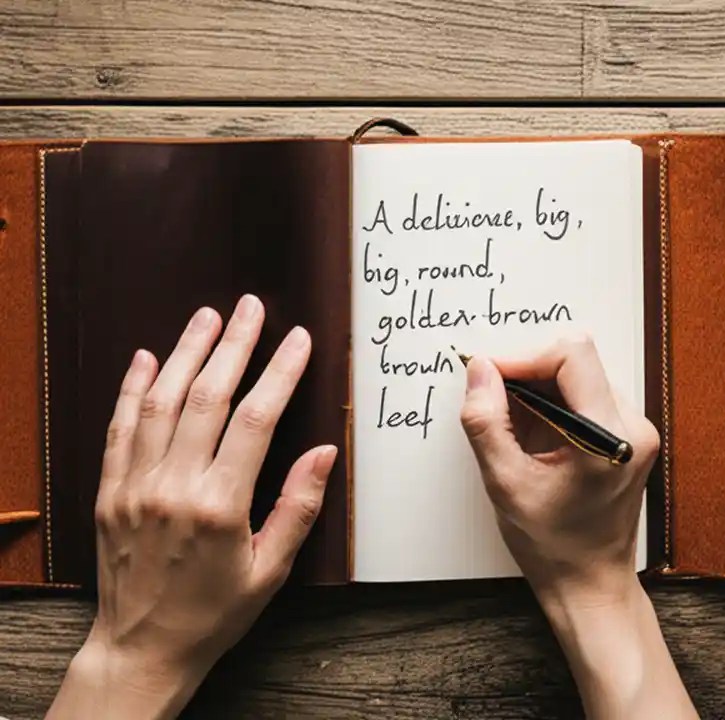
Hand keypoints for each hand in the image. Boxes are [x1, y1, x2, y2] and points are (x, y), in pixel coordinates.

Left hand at [48, 295, 336, 719]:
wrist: (142, 648)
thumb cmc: (214, 614)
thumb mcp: (270, 570)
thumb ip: (298, 507)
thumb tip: (324, 452)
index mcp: (219, 505)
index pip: (255, 419)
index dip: (279, 372)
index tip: (298, 339)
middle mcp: (173, 486)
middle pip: (206, 396)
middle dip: (233, 345)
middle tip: (252, 307)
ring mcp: (135, 486)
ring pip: (160, 402)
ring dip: (184, 352)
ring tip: (206, 316)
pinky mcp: (109, 492)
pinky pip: (119, 428)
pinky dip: (131, 389)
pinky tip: (145, 358)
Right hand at [460, 335, 696, 719]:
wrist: (591, 584)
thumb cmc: (553, 546)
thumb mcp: (505, 484)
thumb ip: (487, 422)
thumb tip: (478, 370)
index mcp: (609, 437)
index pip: (572, 355)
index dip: (522, 357)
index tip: (486, 375)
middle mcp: (633, 425)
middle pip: (576, 361)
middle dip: (527, 371)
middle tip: (492, 399)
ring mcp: (636, 429)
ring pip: (580, 375)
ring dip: (538, 388)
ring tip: (510, 423)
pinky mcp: (629, 435)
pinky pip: (587, 396)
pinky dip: (553, 402)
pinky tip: (532, 433)